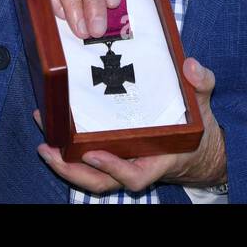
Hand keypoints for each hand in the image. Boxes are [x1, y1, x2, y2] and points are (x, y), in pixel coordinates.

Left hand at [33, 56, 226, 193]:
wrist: (196, 148)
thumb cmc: (197, 128)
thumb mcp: (203, 104)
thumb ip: (201, 84)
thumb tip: (190, 65)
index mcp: (158, 160)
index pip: (134, 175)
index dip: (113, 168)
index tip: (93, 153)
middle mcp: (135, 166)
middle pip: (100, 181)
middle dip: (72, 170)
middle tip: (50, 150)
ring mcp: (120, 164)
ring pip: (88, 175)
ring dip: (63, 163)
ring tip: (43, 143)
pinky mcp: (110, 155)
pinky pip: (86, 161)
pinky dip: (67, 151)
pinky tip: (52, 131)